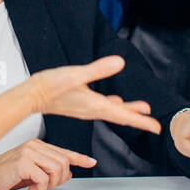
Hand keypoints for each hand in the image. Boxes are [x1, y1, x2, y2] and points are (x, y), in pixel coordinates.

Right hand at [0, 139, 96, 189]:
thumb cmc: (5, 175)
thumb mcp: (31, 172)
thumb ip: (48, 169)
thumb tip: (67, 172)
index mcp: (36, 145)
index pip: (63, 151)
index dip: (78, 157)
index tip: (90, 161)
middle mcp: (34, 145)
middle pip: (63, 162)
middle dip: (59, 179)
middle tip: (46, 186)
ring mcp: (28, 152)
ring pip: (56, 169)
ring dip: (49, 184)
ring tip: (36, 187)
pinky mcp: (23, 162)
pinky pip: (44, 178)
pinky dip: (39, 188)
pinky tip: (29, 188)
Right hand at [27, 55, 160, 134]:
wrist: (32, 95)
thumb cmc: (51, 86)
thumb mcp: (76, 74)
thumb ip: (98, 69)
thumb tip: (120, 62)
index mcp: (95, 105)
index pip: (124, 116)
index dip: (142, 121)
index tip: (156, 128)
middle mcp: (92, 110)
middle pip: (121, 116)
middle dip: (138, 119)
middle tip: (154, 125)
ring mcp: (86, 108)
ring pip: (112, 112)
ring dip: (127, 111)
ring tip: (141, 109)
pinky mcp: (80, 104)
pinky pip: (102, 108)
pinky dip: (113, 106)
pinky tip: (114, 101)